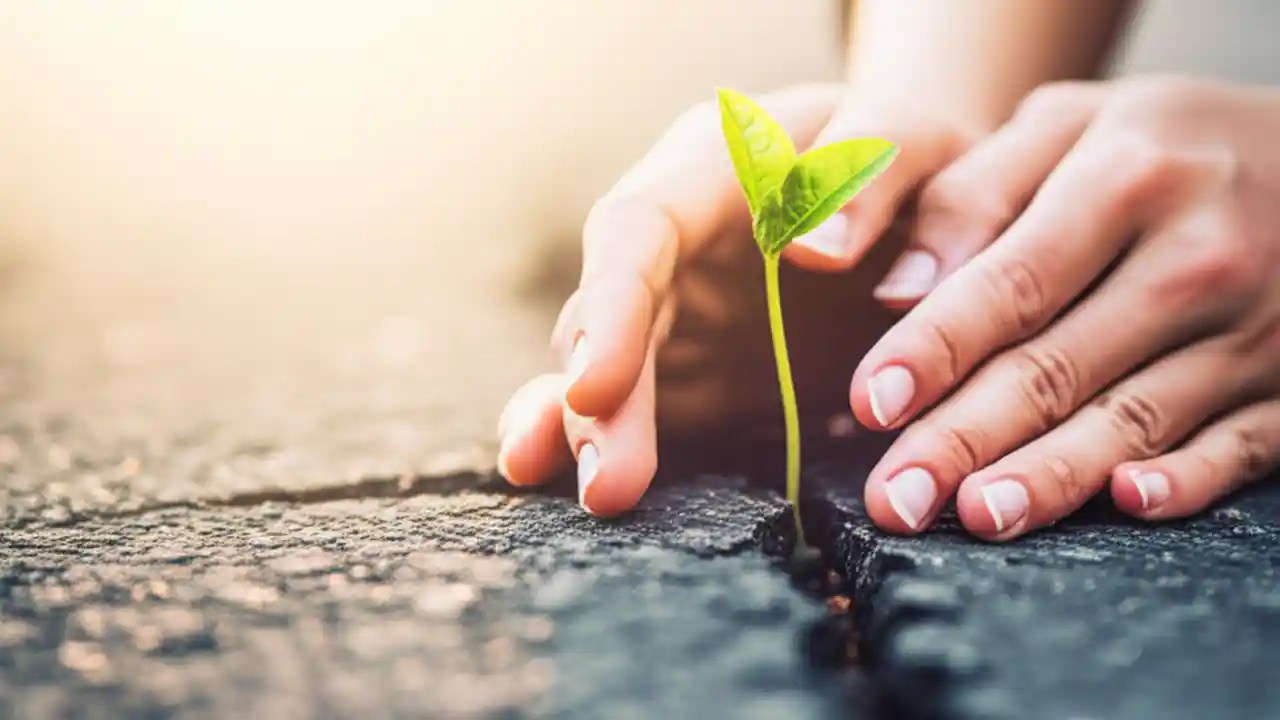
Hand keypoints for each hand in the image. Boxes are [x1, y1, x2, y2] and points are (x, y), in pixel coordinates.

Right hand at [496, 84, 982, 514]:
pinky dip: (607, 443)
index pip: (639, 228)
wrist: (908, 185)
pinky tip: (562, 484)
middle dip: (603, 404)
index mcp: (716, 167)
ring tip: (596, 499)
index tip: (596, 389)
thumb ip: (873, 172)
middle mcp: (675, 240)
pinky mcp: (697, 364)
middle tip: (610, 488)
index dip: (611, 309)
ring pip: (613, 369)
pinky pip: (643, 407)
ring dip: (595, 436)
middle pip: (613, 316)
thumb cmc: (911, 152)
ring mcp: (678, 305)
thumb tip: (815, 250)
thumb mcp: (916, 137)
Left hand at [854, 78, 1279, 539]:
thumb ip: (974, 194)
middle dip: (965, 439)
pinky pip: (1239, 445)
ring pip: (1133, 418)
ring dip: (1051, 475)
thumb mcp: (1066, 125)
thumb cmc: (1156, 144)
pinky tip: (1125, 502)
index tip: (872, 403)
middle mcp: (1196, 257)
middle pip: (1058, 367)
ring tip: (977, 517)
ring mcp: (1256, 327)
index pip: (1011, 284)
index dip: (935, 350)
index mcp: (1126, 181)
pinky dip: (1186, 478)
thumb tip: (896, 293)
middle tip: (895, 498)